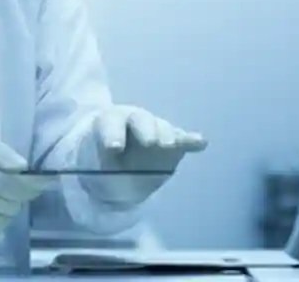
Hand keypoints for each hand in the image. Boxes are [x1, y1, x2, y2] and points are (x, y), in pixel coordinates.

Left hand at [83, 106, 206, 204]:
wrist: (121, 173)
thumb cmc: (104, 167)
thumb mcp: (97, 170)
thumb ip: (102, 169)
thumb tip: (100, 178)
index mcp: (110, 123)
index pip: (110, 123)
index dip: (112, 134)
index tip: (113, 148)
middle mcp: (135, 121)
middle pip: (140, 120)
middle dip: (145, 129)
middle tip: (149, 142)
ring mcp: (156, 130)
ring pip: (162, 128)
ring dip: (166, 135)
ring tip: (169, 144)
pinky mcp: (175, 144)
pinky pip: (183, 140)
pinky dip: (192, 141)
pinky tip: (200, 143)